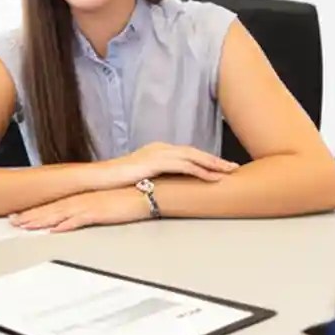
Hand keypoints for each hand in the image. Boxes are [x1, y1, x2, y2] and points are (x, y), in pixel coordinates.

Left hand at [11, 188, 149, 231]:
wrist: (144, 192)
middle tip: (12, 221)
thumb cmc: (125, 197)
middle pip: (50, 209)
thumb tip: (72, 217)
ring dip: (41, 220)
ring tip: (25, 226)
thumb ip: (86, 207)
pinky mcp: (99, 212)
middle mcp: (80, 199)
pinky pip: (79, 220)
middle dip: (30, 216)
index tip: (18, 215)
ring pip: (59, 214)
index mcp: (80, 196)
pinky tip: (54, 229)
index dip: (34, 210)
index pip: (52, 204)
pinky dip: (66, 224)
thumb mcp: (101, 201)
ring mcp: (88, 205)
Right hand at [106, 142, 236, 186]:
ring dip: (213, 164)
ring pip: (193, 157)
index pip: (187, 153)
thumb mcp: (140, 175)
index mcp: (158, 150)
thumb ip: (155, 176)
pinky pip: (184, 166)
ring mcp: (158, 154)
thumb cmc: (117, 179)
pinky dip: (201, 171)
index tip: (221, 166)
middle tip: (234, 167)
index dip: (206, 160)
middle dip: (215, 160)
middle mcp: (161, 148)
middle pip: (194, 152)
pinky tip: (213, 177)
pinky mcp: (156, 162)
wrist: (100, 177)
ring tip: (229, 171)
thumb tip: (167, 186)